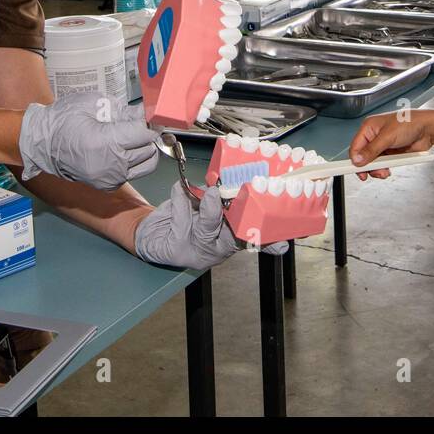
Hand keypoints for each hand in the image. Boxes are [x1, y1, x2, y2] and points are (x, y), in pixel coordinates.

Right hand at [18, 92, 156, 190]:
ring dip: (143, 151)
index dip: (149, 123)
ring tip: (131, 139)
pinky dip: (132, 162)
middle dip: (146, 137)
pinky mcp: (107, 185)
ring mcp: (110, 178)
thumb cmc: (64, 119)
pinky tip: (119, 151)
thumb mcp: (93, 104)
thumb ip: (122, 110)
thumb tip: (144, 115)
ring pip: (145, 165)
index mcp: (107, 143)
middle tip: (137, 126)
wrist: (41, 143)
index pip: (145, 135)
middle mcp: (112, 165)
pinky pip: (132, 173)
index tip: (148, 117)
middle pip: (148, 150)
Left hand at [134, 182, 288, 268]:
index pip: (253, 240)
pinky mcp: (177, 249)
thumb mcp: (204, 206)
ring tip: (211, 193)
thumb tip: (231, 182)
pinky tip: (179, 187)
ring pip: (208, 228)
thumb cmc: (183, 217)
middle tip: (240, 197)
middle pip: (233, 236)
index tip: (283, 243)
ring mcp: (197, 251)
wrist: (150, 234)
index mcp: (229, 239)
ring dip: (210, 208)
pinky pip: (182, 218)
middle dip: (239, 216)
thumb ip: (219, 199)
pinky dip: (181, 198)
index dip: (269, 241)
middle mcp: (217, 249)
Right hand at [348, 109, 433, 179]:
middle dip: (368, 167)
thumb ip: (372, 150)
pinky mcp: (390, 153)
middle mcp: (374, 137)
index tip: (358, 171)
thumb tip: (358, 159)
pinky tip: (388, 170)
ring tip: (385, 172)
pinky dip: (384, 170)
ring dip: (377, 170)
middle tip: (375, 173)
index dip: (355, 160)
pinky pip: (382, 165)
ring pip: (372, 163)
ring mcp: (382, 146)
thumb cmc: (409, 123)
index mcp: (369, 128)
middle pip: (362, 157)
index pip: (355, 147)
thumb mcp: (388, 136)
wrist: (428, 129)